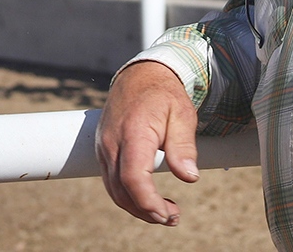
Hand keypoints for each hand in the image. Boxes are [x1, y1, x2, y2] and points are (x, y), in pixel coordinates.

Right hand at [95, 60, 199, 225]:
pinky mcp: (103, 151)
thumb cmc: (164, 95)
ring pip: (114, 190)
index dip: (149, 202)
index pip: (133, 177)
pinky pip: (111, 181)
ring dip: (137, 208)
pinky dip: (128, 196)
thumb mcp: (183, 114)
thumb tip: (189, 177)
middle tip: (173, 217)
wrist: (139, 75)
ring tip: (165, 212)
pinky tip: (148, 199)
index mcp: (134, 132)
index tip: (168, 213)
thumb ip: (184, 146)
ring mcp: (104, 147)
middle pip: (121, 191)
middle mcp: (112, 142)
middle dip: (146, 211)